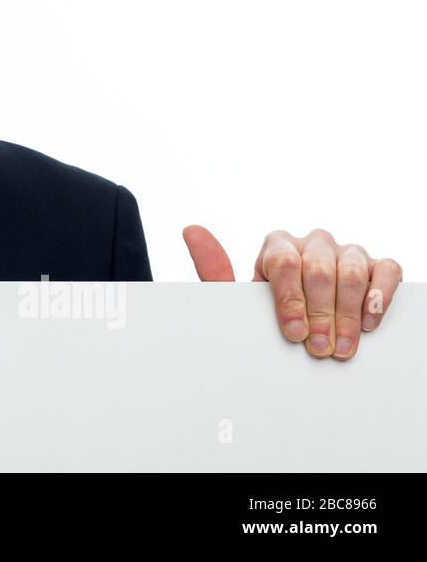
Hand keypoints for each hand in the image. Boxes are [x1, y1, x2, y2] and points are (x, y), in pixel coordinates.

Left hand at [183, 225, 401, 360]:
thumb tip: (191, 230)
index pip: (284, 263)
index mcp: (277, 246)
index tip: (293, 333)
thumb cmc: (268, 311)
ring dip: (347, 313)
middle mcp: (312, 243)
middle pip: (318, 269)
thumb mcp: (239, 299)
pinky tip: (369, 320)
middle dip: (319, 314)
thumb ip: (214, 269)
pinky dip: (380, 295)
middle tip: (318, 348)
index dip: (289, 300)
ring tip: (342, 346)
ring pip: (352, 270)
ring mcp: (346, 252)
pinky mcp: (376, 265)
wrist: (303, 324)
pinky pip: (387, 270)